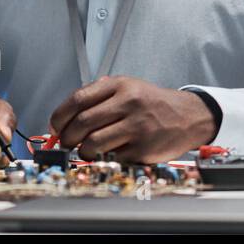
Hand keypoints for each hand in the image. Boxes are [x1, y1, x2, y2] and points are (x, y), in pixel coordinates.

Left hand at [48, 75, 217, 162]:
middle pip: (82, 123)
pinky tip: (111, 152)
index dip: (59, 116)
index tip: (55, 126)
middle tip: (67, 142)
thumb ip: (98, 95)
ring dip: (83, 151)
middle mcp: (129, 102)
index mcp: (120, 85)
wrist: (188, 116)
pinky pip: (112, 157)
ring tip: (86, 150)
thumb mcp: (128, 87)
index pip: (78, 99)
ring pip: (93, 143)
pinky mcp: (143, 148)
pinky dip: (105, 158)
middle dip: (67, 137)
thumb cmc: (153, 103)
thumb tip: (64, 116)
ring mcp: (137, 126)